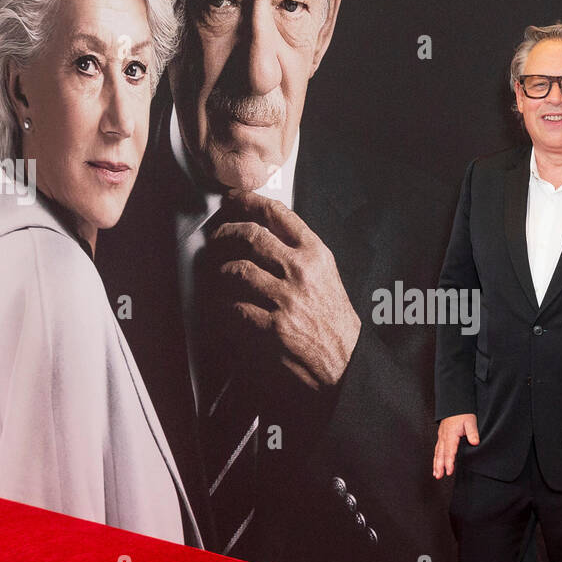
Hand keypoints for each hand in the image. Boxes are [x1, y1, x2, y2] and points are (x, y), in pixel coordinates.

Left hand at [205, 190, 360, 390]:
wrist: (345, 360)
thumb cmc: (333, 320)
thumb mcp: (325, 275)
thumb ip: (298, 251)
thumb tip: (263, 229)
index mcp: (316, 255)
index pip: (277, 214)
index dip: (248, 202)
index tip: (232, 200)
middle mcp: (301, 272)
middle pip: (250, 236)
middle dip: (225, 234)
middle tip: (216, 239)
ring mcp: (286, 300)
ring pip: (237, 270)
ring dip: (221, 272)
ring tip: (220, 274)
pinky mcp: (272, 327)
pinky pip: (234, 307)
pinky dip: (224, 306)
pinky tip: (225, 306)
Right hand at [434, 414, 478, 478]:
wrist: (454, 403)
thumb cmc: (462, 412)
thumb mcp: (470, 421)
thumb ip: (472, 433)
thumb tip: (474, 442)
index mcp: (451, 434)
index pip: (449, 451)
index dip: (449, 462)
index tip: (449, 471)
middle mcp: (444, 436)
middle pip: (440, 454)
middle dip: (439, 466)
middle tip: (439, 476)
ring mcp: (441, 436)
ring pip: (437, 452)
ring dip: (436, 463)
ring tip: (436, 474)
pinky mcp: (441, 435)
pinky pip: (437, 448)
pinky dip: (436, 457)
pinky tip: (436, 463)